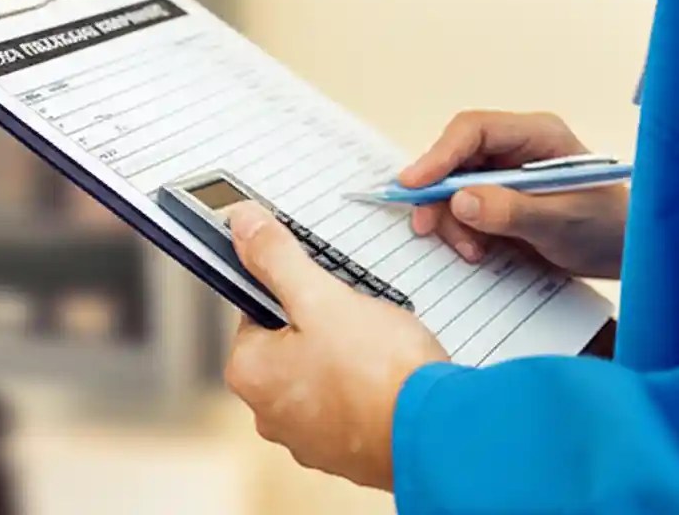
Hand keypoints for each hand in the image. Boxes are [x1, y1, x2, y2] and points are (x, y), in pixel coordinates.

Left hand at [222, 202, 447, 490]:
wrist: (435, 432)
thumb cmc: (379, 370)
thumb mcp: (321, 297)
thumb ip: (277, 258)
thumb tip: (242, 224)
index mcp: (250, 373)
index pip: (256, 310)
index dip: (294, 289)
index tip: (324, 288)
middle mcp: (268, 413)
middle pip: (290, 344)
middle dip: (323, 325)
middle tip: (359, 317)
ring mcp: (307, 439)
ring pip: (320, 375)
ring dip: (345, 359)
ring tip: (380, 348)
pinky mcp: (344, 454)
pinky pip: (348, 406)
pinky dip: (365, 390)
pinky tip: (390, 378)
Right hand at [400, 111, 629, 278]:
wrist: (624, 254)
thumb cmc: (607, 228)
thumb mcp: (561, 220)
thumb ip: (512, 210)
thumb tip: (460, 200)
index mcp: (537, 135)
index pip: (475, 131)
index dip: (439, 155)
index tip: (414, 184)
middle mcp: (517, 148)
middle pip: (456, 158)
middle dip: (438, 194)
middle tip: (427, 226)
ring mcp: (506, 173)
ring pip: (453, 185)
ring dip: (451, 219)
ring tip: (471, 250)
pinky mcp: (500, 198)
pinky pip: (463, 207)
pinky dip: (461, 230)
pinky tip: (479, 250)